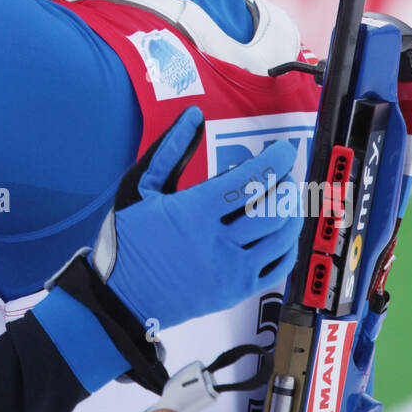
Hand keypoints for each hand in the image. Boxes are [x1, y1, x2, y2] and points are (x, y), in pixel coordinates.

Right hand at [94, 105, 300, 330]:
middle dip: (286, 184)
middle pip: (273, 208)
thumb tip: (192, 115)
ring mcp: (230, 271)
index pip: (250, 179)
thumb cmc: (127, 240)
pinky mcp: (235, 292)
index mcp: (194, 212)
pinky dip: (288, 246)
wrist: (119, 296)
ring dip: (291, 213)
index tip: (283, 149)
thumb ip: (170, 149)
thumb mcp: (142, 188)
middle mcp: (217, 242)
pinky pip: (278, 268)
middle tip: (284, 174)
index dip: (275, 160)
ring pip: (281, 238)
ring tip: (285, 199)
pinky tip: (281, 233)